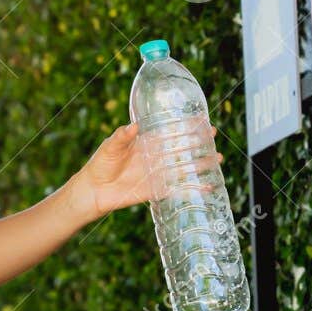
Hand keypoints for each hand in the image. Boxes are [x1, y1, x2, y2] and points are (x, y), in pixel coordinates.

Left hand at [65, 119, 222, 222]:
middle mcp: (155, 157)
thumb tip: (133, 126)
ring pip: (184, 167)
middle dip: (198, 142)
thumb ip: (122, 137)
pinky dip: (193, 188)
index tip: (202, 120)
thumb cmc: (100, 164)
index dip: (185, 125)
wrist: (93, 189)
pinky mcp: (156, 190)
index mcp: (146, 142)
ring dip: (200, 163)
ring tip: (218, 158)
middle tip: (214, 136)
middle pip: (181, 148)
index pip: (170, 131)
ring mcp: (157, 174)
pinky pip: (177, 189)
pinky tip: (208, 186)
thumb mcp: (110, 146)